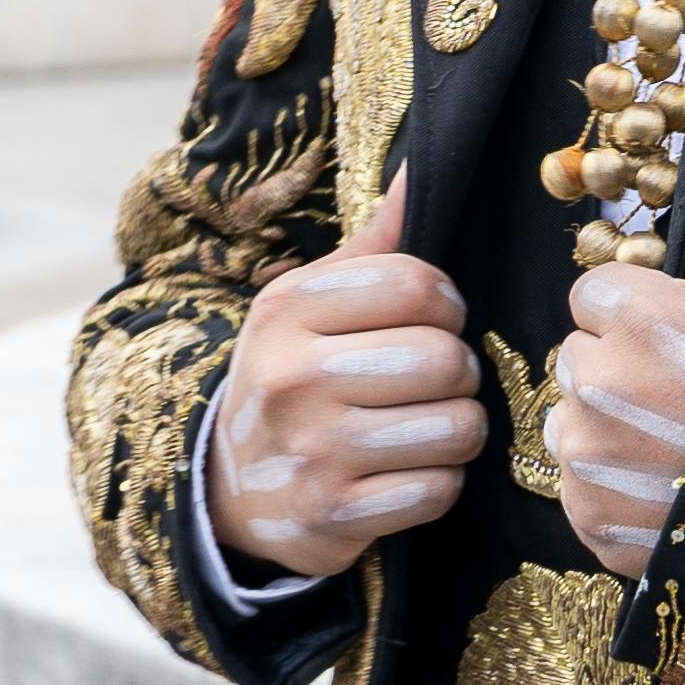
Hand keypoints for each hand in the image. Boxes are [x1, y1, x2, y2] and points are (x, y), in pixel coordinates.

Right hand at [205, 170, 480, 583]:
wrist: (227, 487)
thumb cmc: (294, 375)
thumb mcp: (311, 302)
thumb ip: (376, 243)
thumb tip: (421, 168)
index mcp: (287, 310)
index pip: (417, 284)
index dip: (445, 303)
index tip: (429, 319)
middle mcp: (291, 378)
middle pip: (444, 358)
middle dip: (457, 369)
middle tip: (432, 379)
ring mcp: (312, 453)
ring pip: (456, 426)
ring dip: (457, 428)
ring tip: (425, 424)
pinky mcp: (334, 516)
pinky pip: (440, 489)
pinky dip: (438, 481)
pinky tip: (406, 470)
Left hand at [548, 182, 684, 583]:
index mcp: (632, 314)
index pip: (593, 294)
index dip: (634, 313)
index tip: (677, 338)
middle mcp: (594, 381)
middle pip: (580, 356)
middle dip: (619, 368)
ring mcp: (587, 455)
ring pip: (572, 422)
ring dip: (608, 428)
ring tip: (678, 445)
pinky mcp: (588, 516)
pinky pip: (579, 487)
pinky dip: (613, 488)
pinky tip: (670, 489)